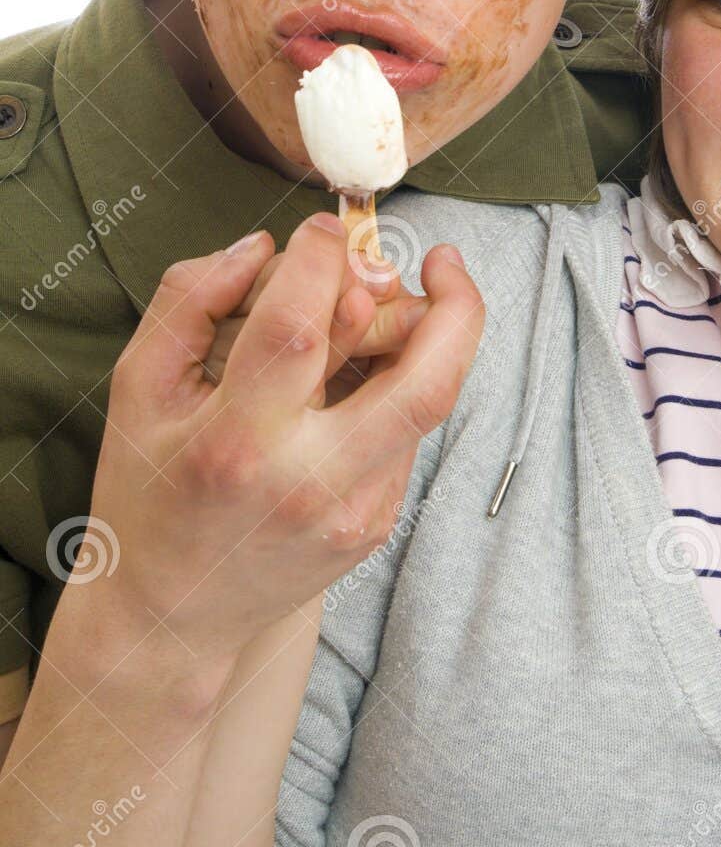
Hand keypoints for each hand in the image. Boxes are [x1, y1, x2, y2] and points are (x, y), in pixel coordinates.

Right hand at [74, 214, 483, 666]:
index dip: (321, 260)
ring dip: (430, 338)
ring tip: (397, 307)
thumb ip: (192, 299)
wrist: (170, 616)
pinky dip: (400, 384)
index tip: (325, 230)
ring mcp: (354, 512)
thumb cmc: (148, 489)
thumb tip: (265, 246)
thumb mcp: (138, 386)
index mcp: (235, 443)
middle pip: (423, 380)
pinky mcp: (376, 526)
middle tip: (445, 258)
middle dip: (455, 305)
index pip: (299, 329)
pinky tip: (362, 374)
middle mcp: (307, 482)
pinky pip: (410, 433)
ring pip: (431, 401)